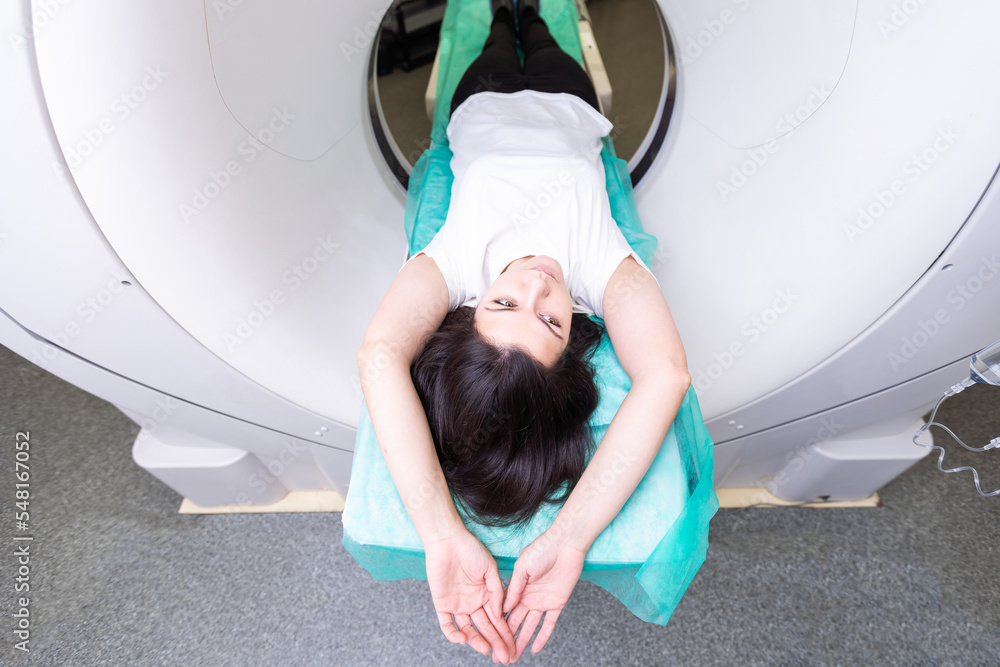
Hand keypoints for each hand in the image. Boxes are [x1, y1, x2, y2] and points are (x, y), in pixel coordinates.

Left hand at [424, 529, 515, 662]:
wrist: (448, 540)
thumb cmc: (470, 550)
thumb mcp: (490, 569)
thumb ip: (496, 592)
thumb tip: (500, 614)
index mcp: (485, 596)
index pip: (497, 620)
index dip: (505, 634)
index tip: (513, 647)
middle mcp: (472, 603)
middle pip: (485, 629)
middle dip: (495, 643)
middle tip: (504, 657)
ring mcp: (457, 605)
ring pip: (468, 629)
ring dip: (476, 641)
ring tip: (486, 650)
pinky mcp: (441, 604)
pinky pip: (446, 624)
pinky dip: (453, 634)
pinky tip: (463, 639)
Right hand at [502, 533, 586, 660]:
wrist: (565, 544)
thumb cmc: (542, 549)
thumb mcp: (522, 567)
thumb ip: (514, 589)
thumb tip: (502, 609)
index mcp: (518, 589)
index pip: (505, 611)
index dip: (497, 626)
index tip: (489, 639)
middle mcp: (528, 597)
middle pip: (515, 623)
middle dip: (506, 639)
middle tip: (498, 655)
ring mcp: (542, 602)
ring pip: (530, 627)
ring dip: (522, 641)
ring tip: (513, 657)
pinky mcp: (557, 603)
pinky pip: (549, 624)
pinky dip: (542, 637)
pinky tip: (535, 649)